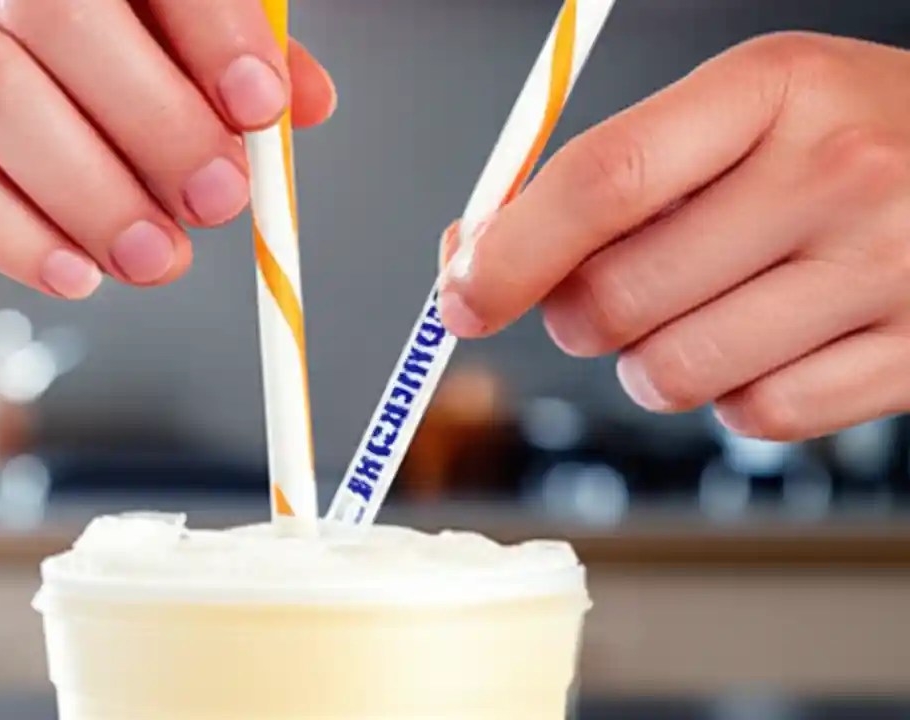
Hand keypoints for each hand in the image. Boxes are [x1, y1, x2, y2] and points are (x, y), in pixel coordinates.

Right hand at [0, 0, 334, 298]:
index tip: (261, 108)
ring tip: (157, 256)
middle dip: (153, 118)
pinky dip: (11, 235)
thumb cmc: (117, 73)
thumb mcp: (189, 55)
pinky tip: (77, 274)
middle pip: (56, 14)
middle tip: (219, 199)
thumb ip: (243, 67)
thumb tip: (305, 102)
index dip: (210, 32)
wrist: (5, 94)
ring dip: (88, 189)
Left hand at [440, 32, 909, 440]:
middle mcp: (836, 174)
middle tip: (610, 293)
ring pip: (672, 374)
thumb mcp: (737, 111)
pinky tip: (770, 341)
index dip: (510, 253)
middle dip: (579, 315)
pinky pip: (753, 419)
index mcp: (772, 90)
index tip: (461, 296)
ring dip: (650, 362)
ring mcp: (884, 272)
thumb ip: (610, 176)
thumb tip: (478, 253)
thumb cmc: (846, 136)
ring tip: (701, 312)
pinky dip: (733, 396)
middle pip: (619, 297)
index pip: (602, 181)